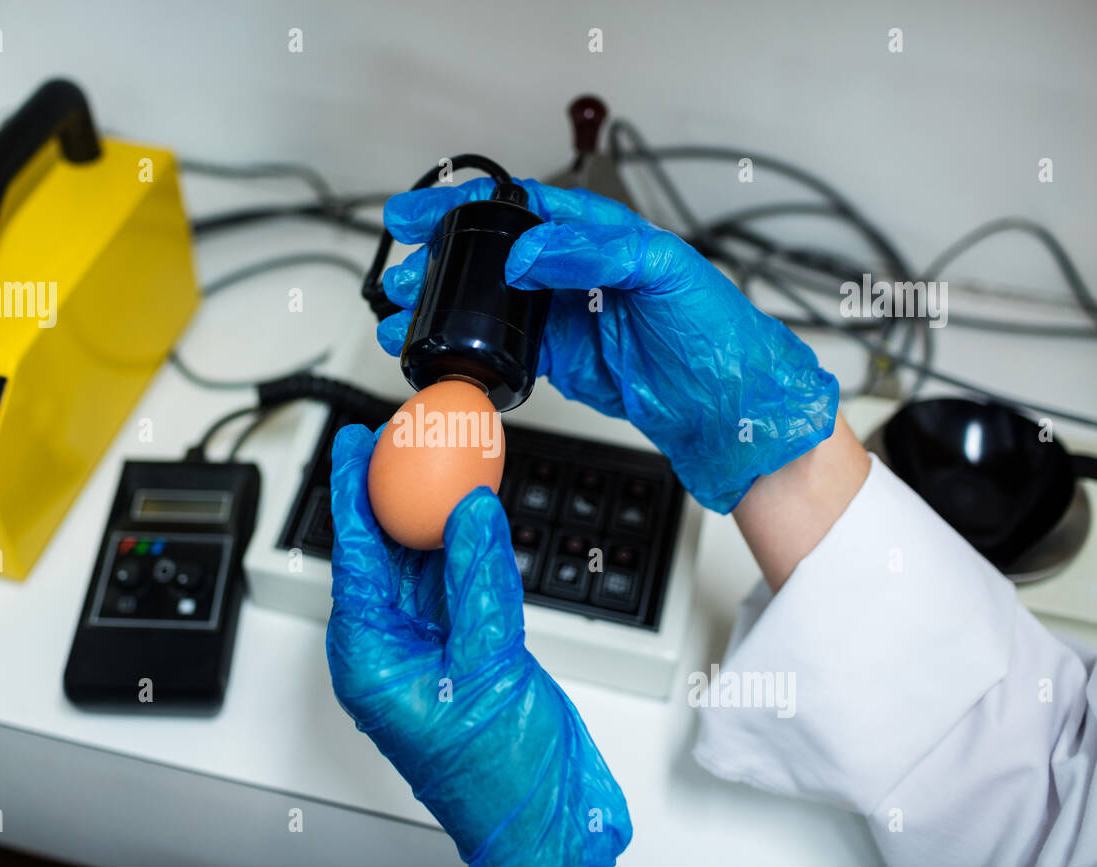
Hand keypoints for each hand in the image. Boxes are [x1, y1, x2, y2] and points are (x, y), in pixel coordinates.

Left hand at [326, 423, 631, 865]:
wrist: (542, 818)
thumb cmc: (496, 777)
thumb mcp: (485, 667)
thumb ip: (478, 583)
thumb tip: (469, 512)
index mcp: (371, 658)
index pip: (353, 557)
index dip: (350, 493)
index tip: (353, 445)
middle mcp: (393, 649)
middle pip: (383, 554)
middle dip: (390, 493)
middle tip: (399, 436)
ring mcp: (431, 649)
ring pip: (424, 565)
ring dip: (432, 516)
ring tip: (437, 460)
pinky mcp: (469, 649)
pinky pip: (461, 584)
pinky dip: (470, 548)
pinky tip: (476, 513)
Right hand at [377, 178, 839, 512]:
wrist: (725, 407)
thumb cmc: (713, 329)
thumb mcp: (661, 271)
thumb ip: (594, 254)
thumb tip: (527, 253)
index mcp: (596, 234)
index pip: (518, 206)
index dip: (462, 205)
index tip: (421, 211)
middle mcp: (572, 271)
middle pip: (489, 254)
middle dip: (435, 259)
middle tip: (396, 272)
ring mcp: (561, 317)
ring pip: (485, 305)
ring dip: (439, 309)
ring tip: (399, 317)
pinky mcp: (558, 361)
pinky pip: (501, 351)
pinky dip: (464, 352)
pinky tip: (436, 354)